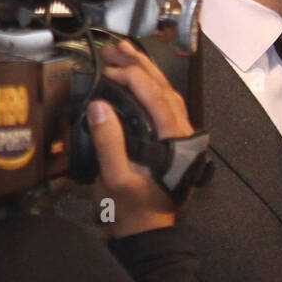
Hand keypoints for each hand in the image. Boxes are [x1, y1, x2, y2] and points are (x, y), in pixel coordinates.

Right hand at [91, 39, 195, 237]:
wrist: (147, 232)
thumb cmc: (132, 209)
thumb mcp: (115, 177)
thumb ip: (109, 142)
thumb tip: (99, 106)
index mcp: (173, 139)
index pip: (155, 95)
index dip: (131, 77)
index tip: (106, 69)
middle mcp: (182, 133)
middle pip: (164, 88)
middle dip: (140, 65)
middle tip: (116, 49)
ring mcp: (179, 136)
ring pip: (167, 94)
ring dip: (146, 72)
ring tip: (125, 54)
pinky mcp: (171, 140)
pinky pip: (164, 104)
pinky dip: (150, 87)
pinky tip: (136, 80)